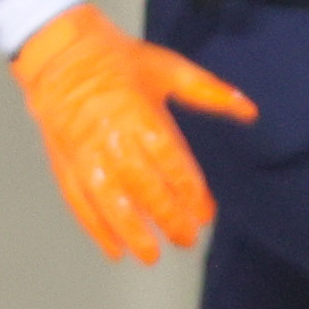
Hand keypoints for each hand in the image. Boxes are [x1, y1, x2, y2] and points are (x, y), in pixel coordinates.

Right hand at [9, 3, 254, 263]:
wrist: (58, 52)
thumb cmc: (119, 60)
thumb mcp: (169, 69)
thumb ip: (210, 93)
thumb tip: (250, 110)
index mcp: (140, 116)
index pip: (171, 164)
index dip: (191, 192)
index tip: (206, 213)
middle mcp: (111, 139)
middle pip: (143, 188)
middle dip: (167, 218)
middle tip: (187, 239)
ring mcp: (84, 153)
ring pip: (109, 201)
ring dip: (130, 232)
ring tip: (151, 256)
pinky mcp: (64, 162)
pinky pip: (78, 200)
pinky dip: (94, 227)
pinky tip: (112, 249)